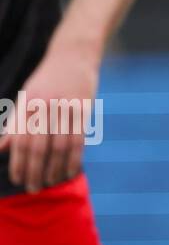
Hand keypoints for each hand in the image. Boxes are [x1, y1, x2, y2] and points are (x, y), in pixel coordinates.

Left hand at [0, 38, 100, 192]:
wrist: (73, 55)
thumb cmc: (47, 79)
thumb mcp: (26, 97)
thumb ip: (16, 123)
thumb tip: (2, 149)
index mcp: (28, 105)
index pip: (21, 141)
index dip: (18, 163)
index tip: (18, 180)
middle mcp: (45, 107)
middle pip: (39, 147)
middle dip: (35, 171)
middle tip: (33, 189)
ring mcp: (66, 108)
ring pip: (60, 146)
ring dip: (55, 169)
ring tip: (51, 183)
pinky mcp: (84, 109)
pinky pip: (79, 139)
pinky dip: (74, 158)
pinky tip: (70, 170)